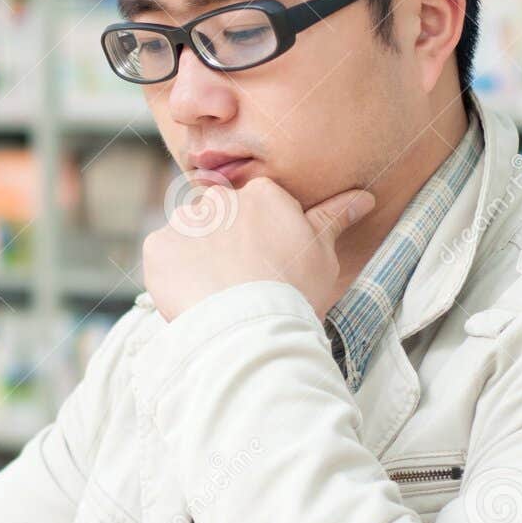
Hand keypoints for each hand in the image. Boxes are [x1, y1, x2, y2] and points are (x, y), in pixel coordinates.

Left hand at [143, 178, 375, 321]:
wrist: (250, 328)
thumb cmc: (294, 292)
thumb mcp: (322, 254)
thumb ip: (333, 218)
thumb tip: (363, 198)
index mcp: (263, 194)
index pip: (257, 209)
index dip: (261, 240)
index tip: (266, 265)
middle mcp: (221, 198)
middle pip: (221, 218)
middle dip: (227, 244)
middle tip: (240, 282)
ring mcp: (186, 221)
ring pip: (190, 235)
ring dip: (198, 257)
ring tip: (217, 293)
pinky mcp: (158, 247)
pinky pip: (163, 256)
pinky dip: (173, 274)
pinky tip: (193, 296)